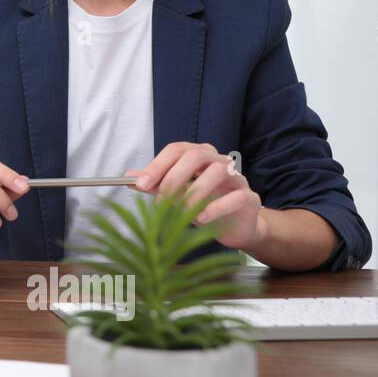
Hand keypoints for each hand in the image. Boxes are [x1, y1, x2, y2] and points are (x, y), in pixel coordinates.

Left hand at [129, 142, 261, 250]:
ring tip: (181, 210)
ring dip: (195, 192)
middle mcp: (219, 161)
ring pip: (218, 171)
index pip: (176, 149)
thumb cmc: (204, 206)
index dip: (157, 165)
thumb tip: (129, 177)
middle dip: (174, 177)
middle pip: (195, 155)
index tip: (140, 184)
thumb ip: (156, 185)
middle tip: (161, 200)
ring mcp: (237, 178)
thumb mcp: (176, 195)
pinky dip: (216, 207)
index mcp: (199, 155)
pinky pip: (236, 196)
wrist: (235, 227)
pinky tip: (202, 219)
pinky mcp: (249, 198)